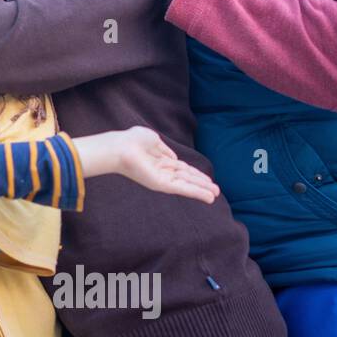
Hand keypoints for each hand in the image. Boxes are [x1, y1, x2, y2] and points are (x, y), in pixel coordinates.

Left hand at [72, 127, 219, 203]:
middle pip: (187, 178)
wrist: (120, 147)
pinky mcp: (162, 184)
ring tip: (215, 195)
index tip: (208, 179)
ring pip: (187, 185)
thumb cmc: (132, 141)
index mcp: (160, 160)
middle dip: (202, 184)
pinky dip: (197, 193)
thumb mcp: (153, 140)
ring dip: (202, 190)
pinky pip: (183, 189)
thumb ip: (164, 149)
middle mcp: (162, 171)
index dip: (196, 174)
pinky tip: (208, 197)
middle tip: (216, 191)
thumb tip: (174, 158)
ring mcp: (163, 178)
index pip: (182, 168)